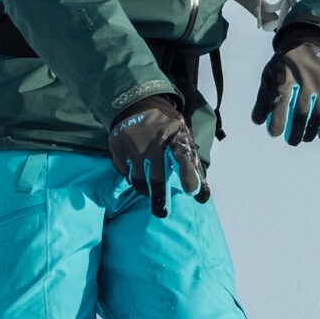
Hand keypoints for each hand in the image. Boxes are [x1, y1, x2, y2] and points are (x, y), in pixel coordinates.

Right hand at [107, 96, 205, 217]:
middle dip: (159, 199)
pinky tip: (134, 169)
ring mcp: (133, 148)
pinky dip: (129, 174)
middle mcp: (153, 146)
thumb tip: (201, 194)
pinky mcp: (118, 149)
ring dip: (143, 188)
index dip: (190, 177)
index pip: (184, 160)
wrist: (138, 105)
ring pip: (137, 180)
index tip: (193, 192)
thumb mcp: (181, 136)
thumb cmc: (164, 127)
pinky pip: (123, 171)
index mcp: (174, 140)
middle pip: (156, 180)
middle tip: (161, 213)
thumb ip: (190, 162)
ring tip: (147, 190)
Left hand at [254, 26, 319, 144]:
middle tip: (292, 141)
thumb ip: (264, 97)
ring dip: (311, 131)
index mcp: (285, 74)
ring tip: (305, 138)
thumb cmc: (287, 64)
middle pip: (301, 112)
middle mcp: (306, 78)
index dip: (277, 121)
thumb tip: (258, 121)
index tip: (275, 134)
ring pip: (318, 114)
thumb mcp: (271, 73)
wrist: (314, 42)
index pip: (279, 102)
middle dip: (296, 131)